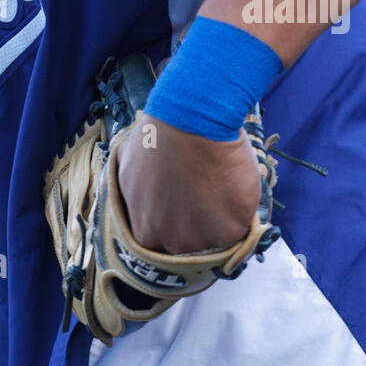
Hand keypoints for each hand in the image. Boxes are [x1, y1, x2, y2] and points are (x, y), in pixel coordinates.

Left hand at [116, 117, 260, 254]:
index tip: (180, 207)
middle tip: (201, 195)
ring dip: (217, 216)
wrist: (190, 121)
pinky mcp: (232, 230)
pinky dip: (238, 207)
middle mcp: (172, 243)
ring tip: (215, 183)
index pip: (159, 243)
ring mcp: (203, 240)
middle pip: (188, 244)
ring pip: (215, 237)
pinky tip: (230, 181)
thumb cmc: (157, 137)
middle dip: (194, 223)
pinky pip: (238, 226)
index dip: (171, 224)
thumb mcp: (126, 167)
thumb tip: (136, 198)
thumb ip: (133, 194)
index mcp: (145, 232)